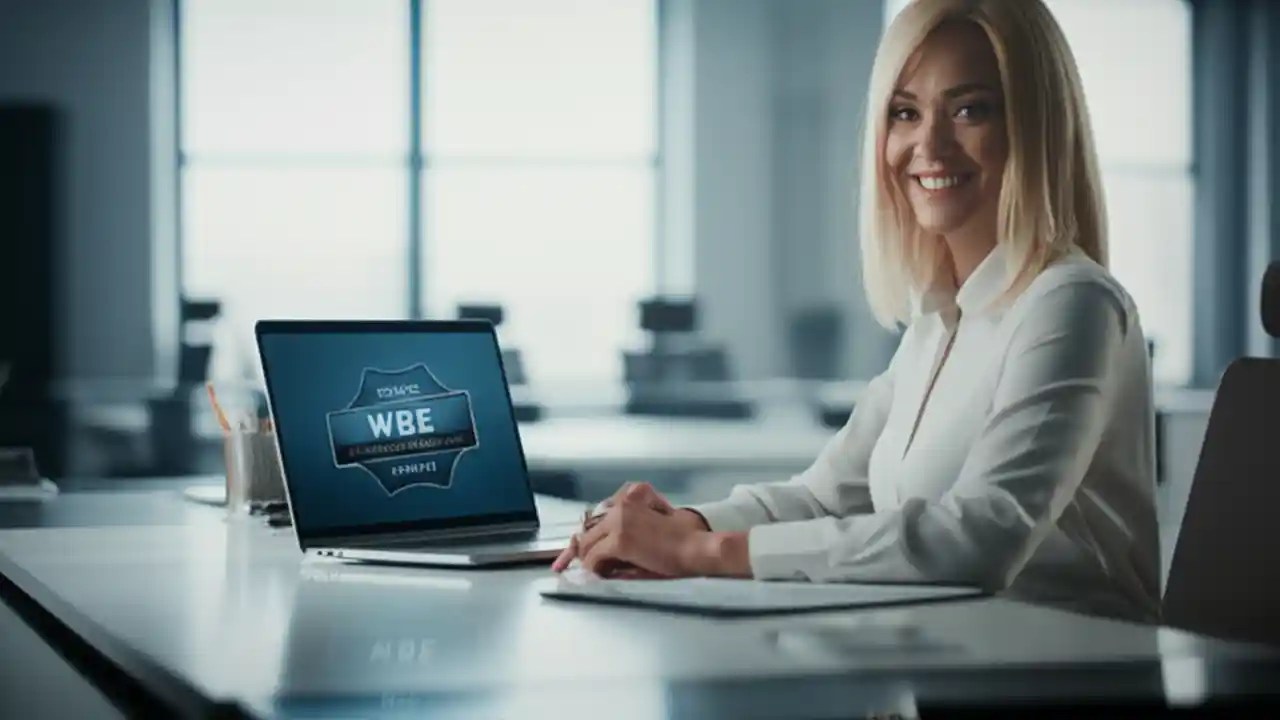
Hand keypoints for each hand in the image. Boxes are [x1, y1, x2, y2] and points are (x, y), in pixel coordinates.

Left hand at [550, 482, 712, 575]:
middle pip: (589, 529)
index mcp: (632, 498)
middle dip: (587, 547)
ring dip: (591, 558)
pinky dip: (595, 568)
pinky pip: (593, 557)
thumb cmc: (688, 538)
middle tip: (591, 564)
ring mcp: (619, 522)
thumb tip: (616, 540)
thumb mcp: (660, 519)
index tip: (583, 548)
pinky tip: (604, 575)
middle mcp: (622, 506)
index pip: (599, 515)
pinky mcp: (620, 540)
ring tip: (601, 571)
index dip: (592, 534)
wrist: (698, 549)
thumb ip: (636, 522)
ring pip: (588, 543)